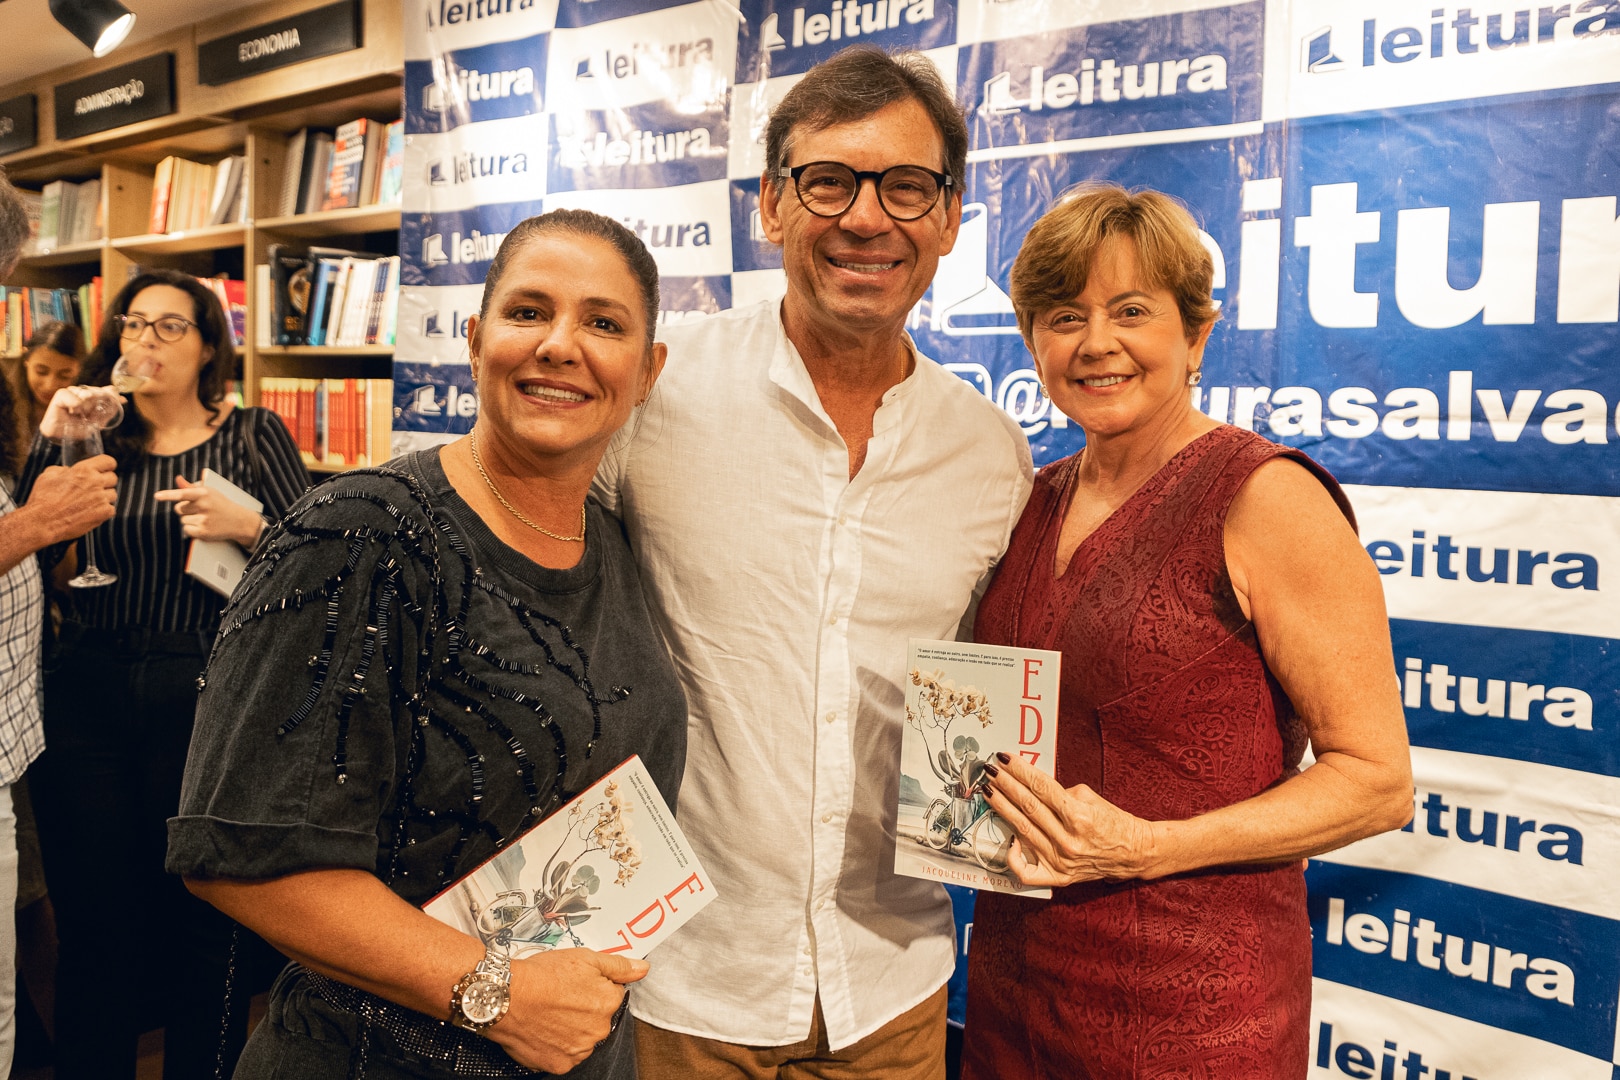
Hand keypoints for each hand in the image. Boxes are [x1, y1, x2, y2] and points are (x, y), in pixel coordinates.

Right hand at [21, 458, 116, 543]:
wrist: (42, 522)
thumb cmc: (42, 499)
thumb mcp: (48, 475)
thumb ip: (64, 470)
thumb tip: (70, 471)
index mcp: (83, 470)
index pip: (108, 462)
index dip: (106, 466)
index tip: (103, 470)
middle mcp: (96, 482)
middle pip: (113, 478)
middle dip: (104, 482)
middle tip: (91, 489)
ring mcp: (102, 498)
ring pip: (113, 494)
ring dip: (104, 497)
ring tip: (87, 503)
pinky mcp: (105, 513)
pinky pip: (111, 509)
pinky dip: (103, 511)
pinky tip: (89, 512)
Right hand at [39, 385, 123, 439]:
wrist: (62, 437)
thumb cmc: (79, 429)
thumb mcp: (98, 422)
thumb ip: (109, 410)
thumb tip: (123, 399)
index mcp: (93, 398)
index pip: (107, 390)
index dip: (114, 395)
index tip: (121, 401)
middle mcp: (84, 392)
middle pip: (98, 391)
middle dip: (98, 404)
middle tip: (90, 414)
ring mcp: (73, 392)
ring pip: (87, 393)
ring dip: (87, 406)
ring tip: (81, 414)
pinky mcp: (62, 394)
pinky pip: (73, 395)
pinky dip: (75, 404)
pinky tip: (73, 411)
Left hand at [153, 475, 263, 546]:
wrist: (239, 521)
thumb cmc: (220, 504)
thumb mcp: (209, 492)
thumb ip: (191, 487)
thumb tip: (177, 479)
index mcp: (204, 493)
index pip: (183, 494)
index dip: (168, 495)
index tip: (156, 496)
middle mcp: (204, 506)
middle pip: (178, 509)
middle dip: (185, 509)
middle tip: (199, 509)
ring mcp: (204, 520)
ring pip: (182, 520)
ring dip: (189, 520)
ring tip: (205, 518)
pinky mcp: (204, 532)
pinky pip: (186, 530)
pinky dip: (191, 529)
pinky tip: (203, 526)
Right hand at [487, 949, 648, 1073]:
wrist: (505, 997)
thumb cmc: (541, 976)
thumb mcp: (584, 958)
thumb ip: (618, 965)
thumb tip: (642, 969)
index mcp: (608, 1003)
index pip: (611, 995)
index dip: (592, 986)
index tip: (575, 983)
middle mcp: (598, 1030)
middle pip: (597, 1018)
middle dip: (583, 1009)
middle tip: (560, 997)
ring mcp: (579, 1050)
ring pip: (581, 1038)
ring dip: (571, 1028)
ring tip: (549, 1012)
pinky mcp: (559, 1064)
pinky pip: (564, 1054)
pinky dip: (556, 1044)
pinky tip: (544, 1028)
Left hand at [981, 753, 1160, 886]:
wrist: (1134, 853)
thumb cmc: (1113, 822)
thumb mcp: (1090, 797)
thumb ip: (1060, 793)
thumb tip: (1031, 787)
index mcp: (1079, 816)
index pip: (1041, 788)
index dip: (1020, 770)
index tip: (1004, 758)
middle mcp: (1068, 840)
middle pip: (1028, 806)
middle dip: (1005, 785)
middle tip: (989, 771)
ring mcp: (1061, 861)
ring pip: (1023, 830)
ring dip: (1002, 808)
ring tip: (989, 791)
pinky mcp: (1058, 877)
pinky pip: (1027, 871)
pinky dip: (1013, 856)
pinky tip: (1009, 838)